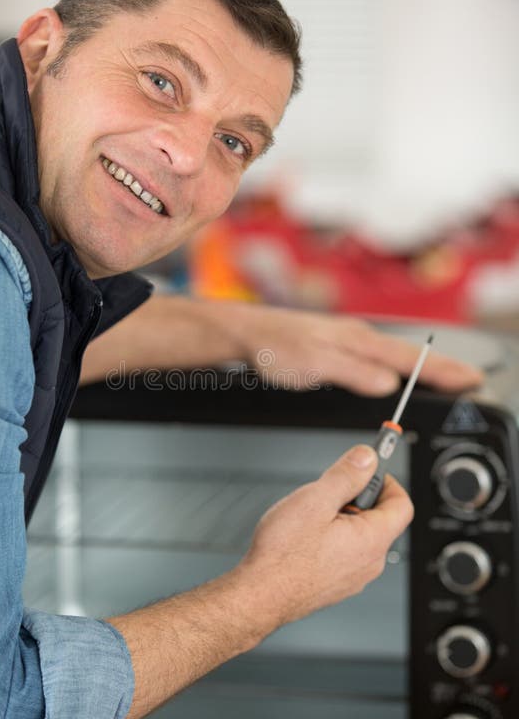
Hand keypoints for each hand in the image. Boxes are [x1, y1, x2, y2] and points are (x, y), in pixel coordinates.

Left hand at [233, 304, 483, 395]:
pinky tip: (398, 371)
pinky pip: (379, 355)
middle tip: (471, 379)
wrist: (247, 333)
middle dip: (443, 367)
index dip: (442, 372)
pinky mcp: (338, 346)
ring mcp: (348, 340)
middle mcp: (358, 337)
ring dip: (423, 365)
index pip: (410, 360)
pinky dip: (399, 364)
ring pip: (395, 354)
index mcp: (358, 342)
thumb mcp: (313, 365)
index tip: (470, 380)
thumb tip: (387, 386)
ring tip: (446, 376)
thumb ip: (352, 374)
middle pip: (410, 355)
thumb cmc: (274, 347)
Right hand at [239, 445, 413, 626]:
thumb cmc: (283, 554)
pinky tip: (304, 538)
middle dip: (356, 499)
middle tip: (328, 492)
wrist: (260, 595)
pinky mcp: (336, 585)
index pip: (402, 504)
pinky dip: (331, 539)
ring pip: (359, 536)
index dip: (387, 480)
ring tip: (310, 517)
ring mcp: (353, 577)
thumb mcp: (315, 500)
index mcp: (372, 540)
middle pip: (379, 519)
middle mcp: (370, 562)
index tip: (368, 468)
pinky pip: (344, 554)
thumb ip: (346, 475)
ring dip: (341, 519)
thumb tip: (367, 458)